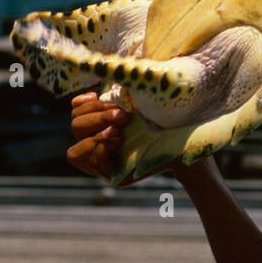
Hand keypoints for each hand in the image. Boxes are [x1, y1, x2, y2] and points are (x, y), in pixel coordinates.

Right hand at [67, 91, 201, 185]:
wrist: (187, 140)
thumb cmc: (165, 118)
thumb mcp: (138, 101)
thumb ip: (116, 94)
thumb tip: (95, 88)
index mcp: (102, 123)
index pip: (75, 112)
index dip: (84, 103)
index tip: (101, 96)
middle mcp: (99, 141)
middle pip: (74, 126)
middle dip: (97, 116)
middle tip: (124, 116)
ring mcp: (104, 161)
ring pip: (75, 150)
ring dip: (96, 134)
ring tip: (120, 131)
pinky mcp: (114, 175)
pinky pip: (90, 163)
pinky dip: (100, 149)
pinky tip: (119, 141)